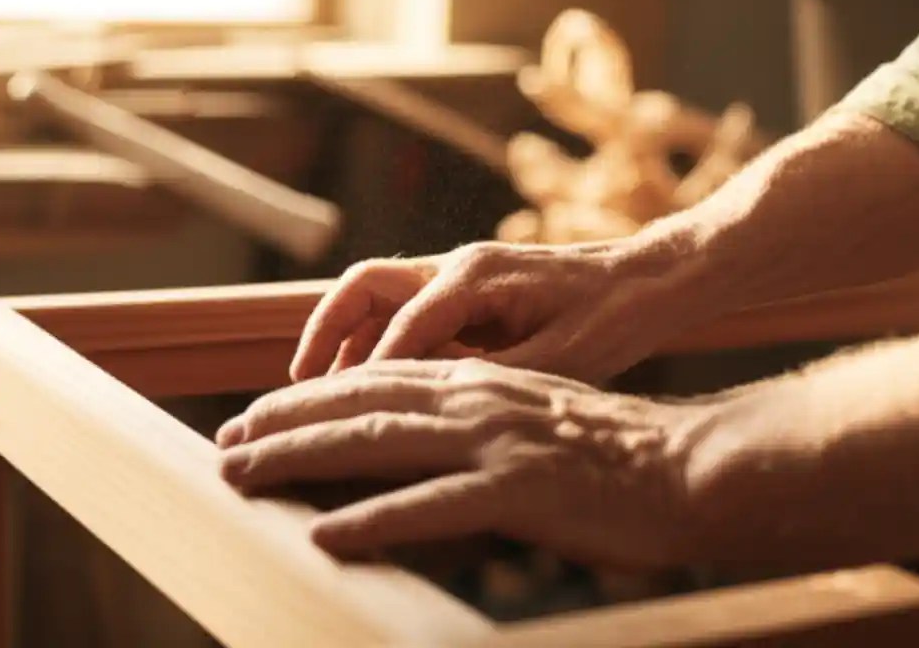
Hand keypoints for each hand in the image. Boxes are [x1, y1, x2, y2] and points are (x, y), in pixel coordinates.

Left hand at [216, 358, 721, 568]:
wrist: (691, 465)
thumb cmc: (615, 454)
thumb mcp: (532, 423)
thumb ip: (472, 431)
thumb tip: (419, 459)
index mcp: (478, 381)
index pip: (373, 382)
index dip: (307, 399)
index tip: (258, 418)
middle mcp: (476, 399)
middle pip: (358, 405)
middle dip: (283, 423)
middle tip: (227, 443)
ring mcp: (495, 441)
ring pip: (376, 444)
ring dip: (301, 459)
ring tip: (244, 477)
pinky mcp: (519, 489)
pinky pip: (429, 506)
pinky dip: (373, 520)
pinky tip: (325, 536)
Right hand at [290, 236, 707, 384]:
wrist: (649, 280)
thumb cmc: (614, 319)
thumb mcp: (558, 362)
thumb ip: (490, 380)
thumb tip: (431, 409)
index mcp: (476, 278)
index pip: (400, 327)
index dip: (369, 376)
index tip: (339, 421)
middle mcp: (457, 265)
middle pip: (363, 287)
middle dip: (325, 334)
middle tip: (298, 387)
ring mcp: (459, 273)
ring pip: (375, 294)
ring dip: (344, 337)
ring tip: (322, 392)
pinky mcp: (467, 289)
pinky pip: (403, 308)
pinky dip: (377, 340)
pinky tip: (376, 385)